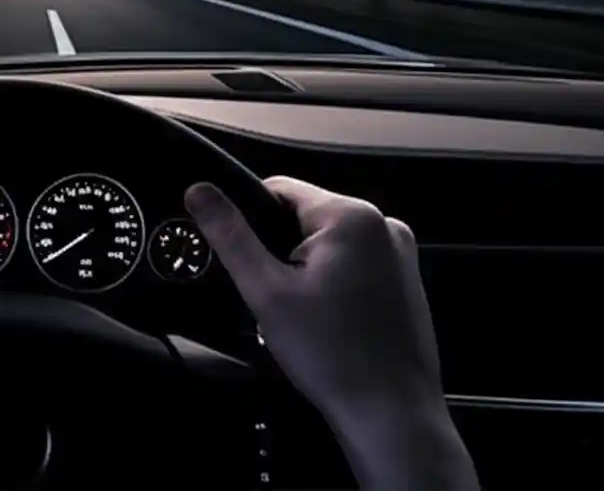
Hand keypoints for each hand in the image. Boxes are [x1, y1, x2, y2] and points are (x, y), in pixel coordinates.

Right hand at [186, 177, 476, 490]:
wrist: (389, 413)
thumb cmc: (331, 355)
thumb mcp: (266, 291)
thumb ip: (230, 235)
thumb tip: (199, 192)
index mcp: (351, 216)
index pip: (278, 189)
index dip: (251, 224)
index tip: (251, 268)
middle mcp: (383, 225)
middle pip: (303, 219)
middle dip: (280, 255)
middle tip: (279, 302)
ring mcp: (399, 253)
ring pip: (325, 245)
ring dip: (305, 272)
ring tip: (306, 318)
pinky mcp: (404, 279)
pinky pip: (350, 265)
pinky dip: (330, 286)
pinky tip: (329, 323)